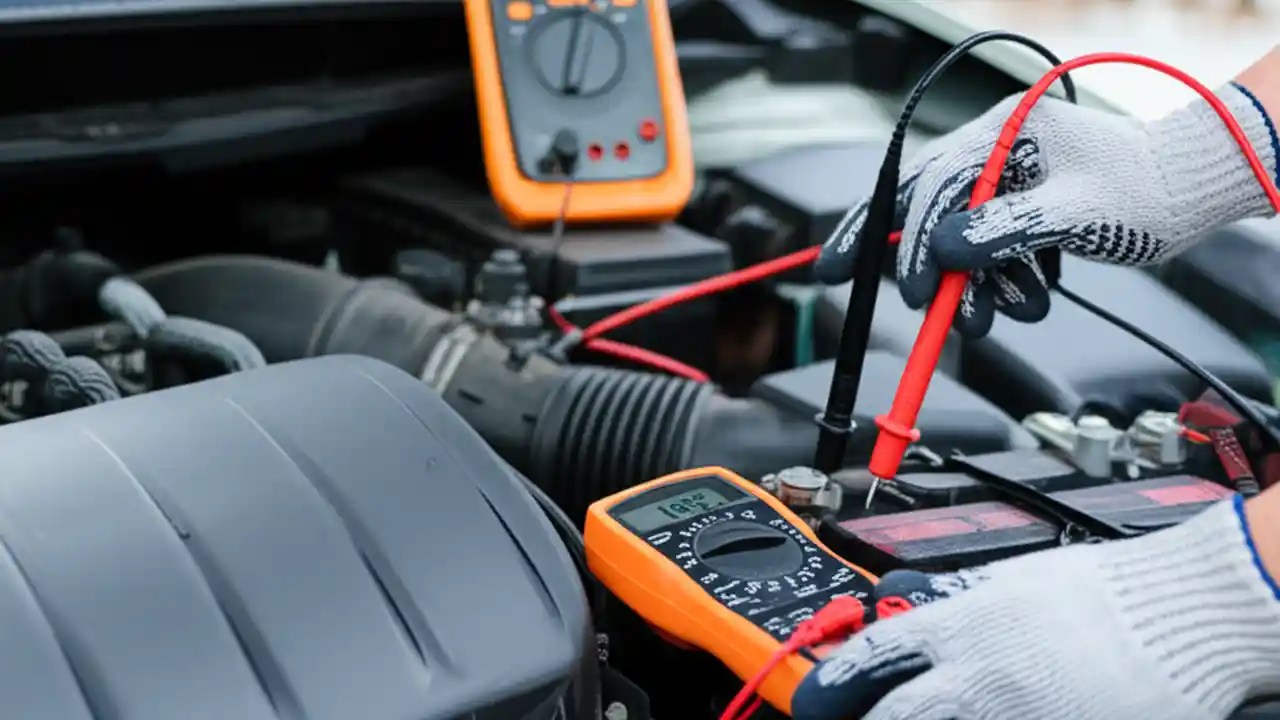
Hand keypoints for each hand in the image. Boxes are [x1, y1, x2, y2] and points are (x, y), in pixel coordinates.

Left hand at [790, 498, 1279, 719]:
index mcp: (963, 625)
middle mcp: (978, 676)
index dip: (838, 677)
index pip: (875, 653)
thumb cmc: (1105, 592)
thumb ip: (955, 596)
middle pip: (895, 715)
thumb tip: (913, 597)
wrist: (1180, 616)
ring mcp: (1012, 715)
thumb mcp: (1012, 579)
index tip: (818, 690)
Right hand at [815, 84, 1277, 336]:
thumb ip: (1002, 230)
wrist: (1188, 193)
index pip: (922, 185)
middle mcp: (992, 155)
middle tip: (930, 311)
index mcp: (999, 135)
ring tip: (990, 320)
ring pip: (957, 243)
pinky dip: (995, 285)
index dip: (883, 233)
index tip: (866, 279)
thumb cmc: (1144, 190)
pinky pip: (985, 254)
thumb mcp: (1073, 213)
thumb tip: (943, 252)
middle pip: (925, 213)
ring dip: (970, 288)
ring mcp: (1002, 184)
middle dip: (929, 270)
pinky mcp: (1014, 212)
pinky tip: (1020, 301)